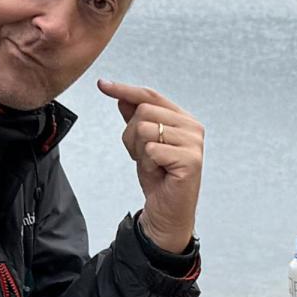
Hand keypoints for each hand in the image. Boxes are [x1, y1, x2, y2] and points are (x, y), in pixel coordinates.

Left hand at [98, 79, 202, 255]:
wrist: (167, 211)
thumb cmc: (158, 178)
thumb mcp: (140, 144)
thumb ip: (135, 119)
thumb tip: (122, 96)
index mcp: (183, 119)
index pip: (151, 96)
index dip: (125, 89)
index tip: (102, 84)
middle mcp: (192, 127)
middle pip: (144, 111)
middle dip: (131, 136)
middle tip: (144, 156)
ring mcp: (194, 143)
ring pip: (145, 129)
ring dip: (140, 151)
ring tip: (153, 165)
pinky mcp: (191, 160)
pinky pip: (152, 150)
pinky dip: (148, 164)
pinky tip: (159, 173)